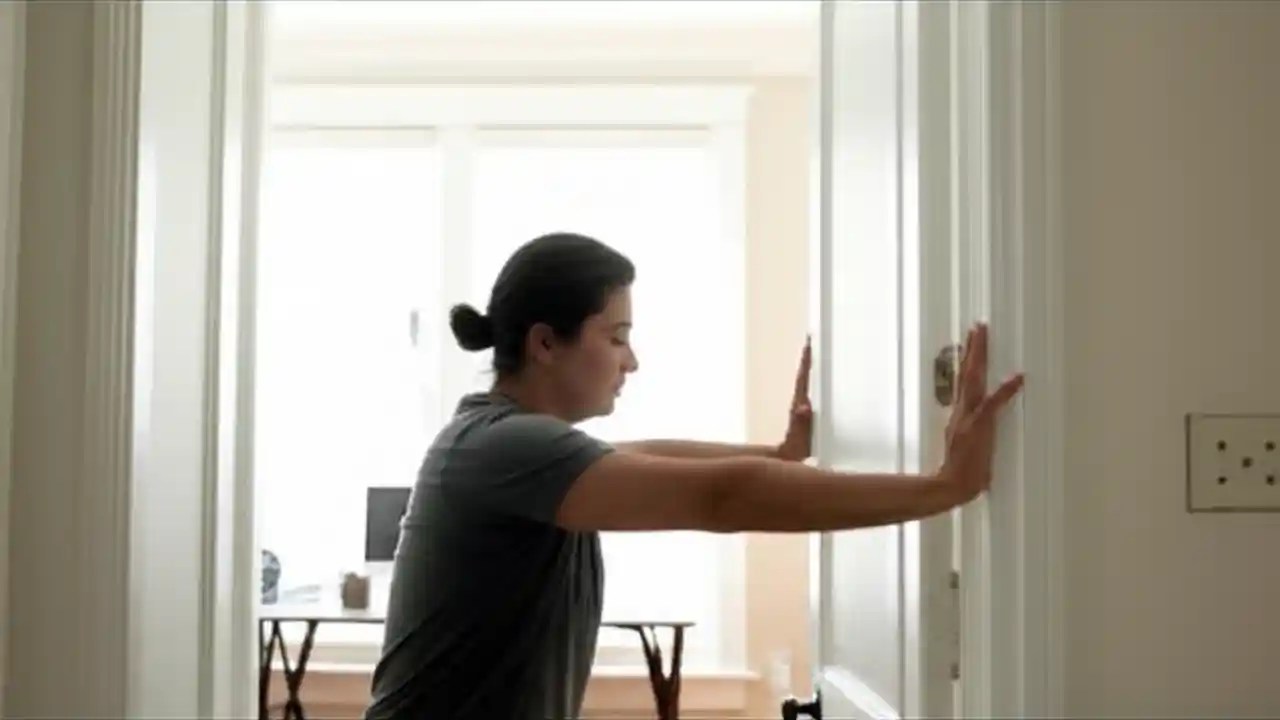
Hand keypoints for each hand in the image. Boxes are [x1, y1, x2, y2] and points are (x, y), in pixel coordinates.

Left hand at [776, 336, 813, 461]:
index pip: (804, 377)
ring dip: (812, 366)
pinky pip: (813, 391)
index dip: (806, 361)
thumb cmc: (797, 448)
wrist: (790, 458)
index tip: (809, 344)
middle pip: (805, 374)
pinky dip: (817, 381)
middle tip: (812, 339)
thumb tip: (803, 407)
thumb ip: (801, 423)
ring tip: (817, 350)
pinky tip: (824, 378)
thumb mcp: (800, 437)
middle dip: (808, 357)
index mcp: (800, 403)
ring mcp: (803, 406)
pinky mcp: (808, 412)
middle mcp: (800, 401)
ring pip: (808, 381)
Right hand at [937, 323, 1024, 502]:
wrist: (951, 486)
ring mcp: (969, 417)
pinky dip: (1006, 390)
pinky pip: (993, 403)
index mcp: (959, 415)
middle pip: (967, 373)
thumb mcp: (960, 448)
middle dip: (973, 349)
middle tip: (978, 326)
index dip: (967, 361)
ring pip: (974, 380)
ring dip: (980, 357)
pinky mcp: (979, 426)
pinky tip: (1018, 377)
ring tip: (983, 335)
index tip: (970, 341)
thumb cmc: (959, 473)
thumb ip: (966, 434)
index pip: (963, 381)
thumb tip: (972, 429)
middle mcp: (962, 411)